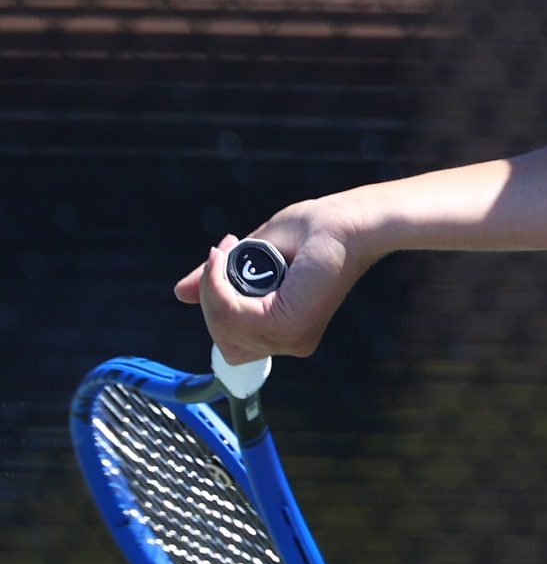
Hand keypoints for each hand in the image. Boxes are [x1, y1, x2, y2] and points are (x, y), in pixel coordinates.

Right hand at [174, 199, 373, 365]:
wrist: (349, 222)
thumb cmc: (315, 232)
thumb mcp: (253, 257)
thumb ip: (222, 280)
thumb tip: (179, 293)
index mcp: (285, 331)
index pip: (229, 340)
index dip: (214, 303)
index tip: (220, 257)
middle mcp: (289, 341)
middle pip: (221, 339)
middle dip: (211, 296)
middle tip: (223, 251)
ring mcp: (289, 338)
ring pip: (222, 325)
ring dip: (214, 285)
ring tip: (226, 250)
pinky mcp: (287, 326)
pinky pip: (231, 314)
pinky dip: (218, 285)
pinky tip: (222, 260)